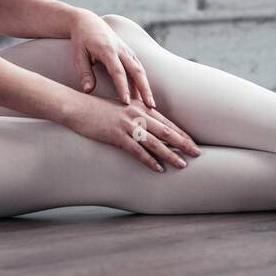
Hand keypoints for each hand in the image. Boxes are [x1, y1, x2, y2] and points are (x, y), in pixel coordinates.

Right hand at [63, 93, 198, 172]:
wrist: (77, 107)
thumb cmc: (97, 109)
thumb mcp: (120, 109)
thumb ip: (135, 116)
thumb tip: (149, 128)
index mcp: (140, 107)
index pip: (166, 122)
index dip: (182, 133)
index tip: (193, 143)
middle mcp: (137, 114)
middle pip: (166, 131)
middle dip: (184, 143)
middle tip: (198, 153)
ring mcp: (127, 125)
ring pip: (155, 142)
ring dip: (170, 154)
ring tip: (182, 164)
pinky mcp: (117, 135)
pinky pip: (137, 150)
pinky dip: (149, 160)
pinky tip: (158, 168)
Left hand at [69, 11, 154, 107]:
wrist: (87, 21)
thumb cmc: (81, 40)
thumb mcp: (78, 55)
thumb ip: (84, 73)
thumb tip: (89, 91)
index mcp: (107, 50)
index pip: (118, 72)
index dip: (123, 88)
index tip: (126, 103)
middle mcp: (121, 50)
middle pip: (136, 71)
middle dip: (144, 89)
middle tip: (150, 107)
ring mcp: (127, 50)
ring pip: (140, 69)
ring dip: (146, 87)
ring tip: (150, 104)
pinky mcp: (128, 51)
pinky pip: (138, 66)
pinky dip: (143, 80)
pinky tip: (144, 93)